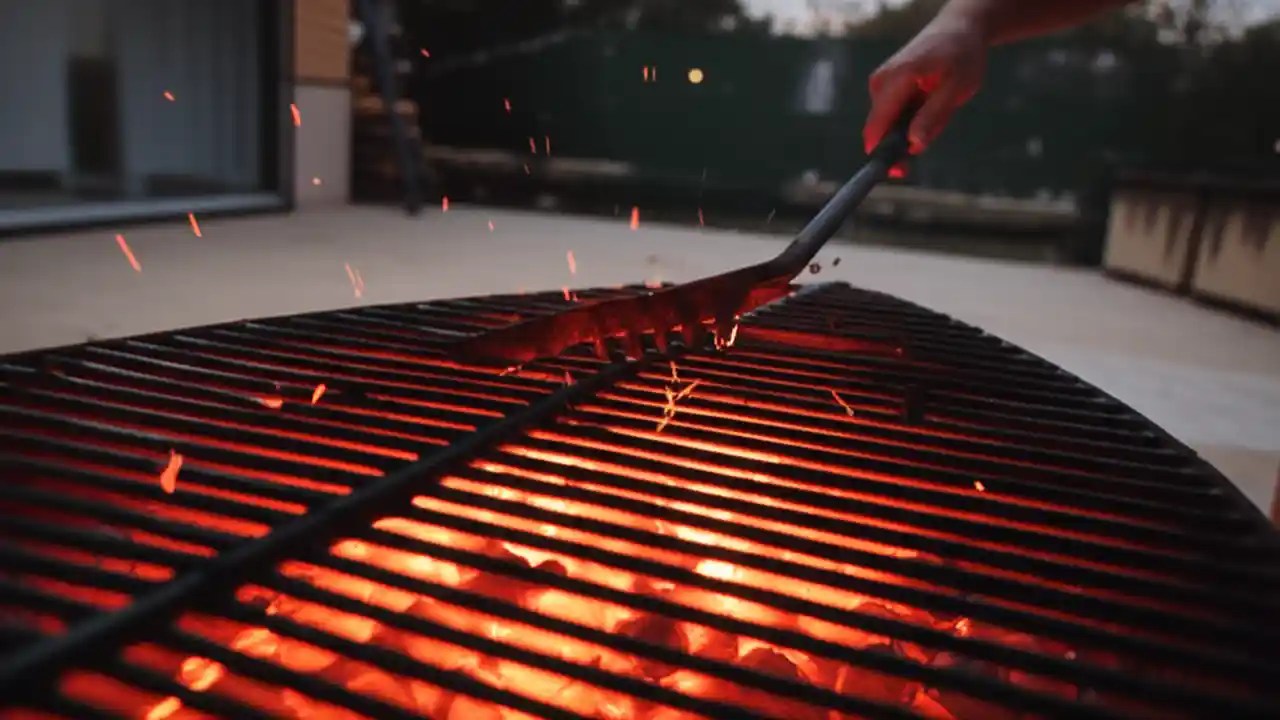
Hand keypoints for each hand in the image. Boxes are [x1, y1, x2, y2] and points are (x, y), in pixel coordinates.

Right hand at [863, 14, 988, 154]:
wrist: (959, 28)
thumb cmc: (962, 56)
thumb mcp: (957, 88)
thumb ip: (934, 116)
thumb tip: (913, 145)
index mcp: (897, 78)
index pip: (877, 126)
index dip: (882, 154)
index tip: (895, 173)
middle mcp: (880, 81)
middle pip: (882, 129)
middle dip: (906, 141)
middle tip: (937, 128)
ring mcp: (880, 84)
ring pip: (890, 124)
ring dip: (914, 127)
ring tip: (940, 106)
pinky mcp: (884, 88)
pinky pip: (894, 115)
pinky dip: (913, 117)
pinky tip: (931, 101)